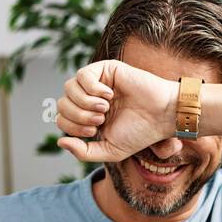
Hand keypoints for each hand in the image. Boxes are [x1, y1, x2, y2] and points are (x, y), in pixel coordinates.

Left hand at [56, 60, 178, 162]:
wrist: (161, 116)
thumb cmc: (140, 133)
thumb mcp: (110, 151)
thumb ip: (84, 152)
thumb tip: (60, 142)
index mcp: (88, 116)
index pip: (62, 118)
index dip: (73, 127)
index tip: (96, 130)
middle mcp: (89, 98)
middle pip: (62, 103)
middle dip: (78, 116)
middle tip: (101, 119)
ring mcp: (97, 82)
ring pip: (69, 88)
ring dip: (84, 102)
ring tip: (105, 108)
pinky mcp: (106, 68)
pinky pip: (82, 75)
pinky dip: (92, 88)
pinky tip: (109, 95)